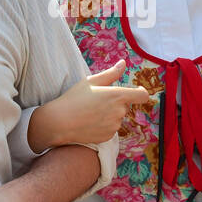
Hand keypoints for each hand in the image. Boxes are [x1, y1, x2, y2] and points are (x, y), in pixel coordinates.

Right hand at [29, 60, 151, 148]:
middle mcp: (119, 112)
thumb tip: (123, 64)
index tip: (136, 91)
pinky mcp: (108, 137)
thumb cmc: (74, 99)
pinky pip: (111, 129)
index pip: (142, 95)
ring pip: (118, 118)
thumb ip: (111, 73)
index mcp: (118, 96)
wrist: (60, 122)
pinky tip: (90, 122)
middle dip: (116, 103)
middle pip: (126, 106)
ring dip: (110, 114)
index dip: (140, 92)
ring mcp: (114, 126)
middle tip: (97, 101)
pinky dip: (104, 125)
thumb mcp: (91, 82)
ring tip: (91, 112)